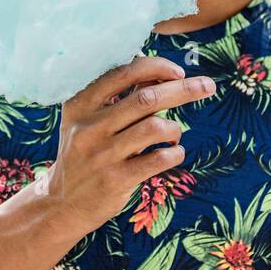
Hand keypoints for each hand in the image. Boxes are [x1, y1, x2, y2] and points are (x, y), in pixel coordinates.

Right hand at [40, 55, 214, 237]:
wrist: (62, 202)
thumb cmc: (86, 152)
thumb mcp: (89, 119)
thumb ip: (121, 96)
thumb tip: (161, 73)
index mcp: (80, 102)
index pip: (124, 72)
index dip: (157, 67)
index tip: (179, 72)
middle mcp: (88, 125)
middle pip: (146, 98)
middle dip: (184, 89)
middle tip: (208, 86)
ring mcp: (101, 154)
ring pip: (155, 127)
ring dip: (175, 128)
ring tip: (174, 134)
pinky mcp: (115, 179)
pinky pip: (158, 159)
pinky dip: (175, 153)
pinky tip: (173, 153)